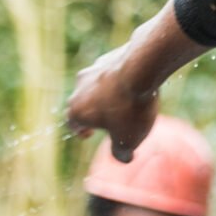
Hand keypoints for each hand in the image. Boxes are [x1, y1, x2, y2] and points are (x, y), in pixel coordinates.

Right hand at [65, 43, 158, 161]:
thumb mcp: (128, 139)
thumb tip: (123, 158)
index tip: (88, 134)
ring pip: (94, 85)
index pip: (73, 124)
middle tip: (102, 118)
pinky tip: (133, 83)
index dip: (81, 131)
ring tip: (122, 100)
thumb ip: (121, 152)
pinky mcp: (108, 57)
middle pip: (81, 102)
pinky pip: (110, 72)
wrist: (142, 67)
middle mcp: (79, 89)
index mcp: (77, 111)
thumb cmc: (131, 108)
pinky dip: (117, 79)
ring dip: (104, 93)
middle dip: (91, 111)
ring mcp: (93, 70)